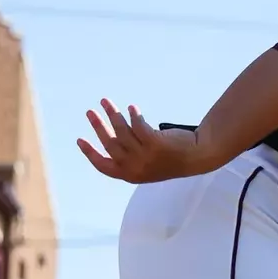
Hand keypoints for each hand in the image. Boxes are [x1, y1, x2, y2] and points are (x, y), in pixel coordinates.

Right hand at [78, 99, 206, 183]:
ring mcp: (145, 157)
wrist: (197, 157)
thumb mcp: (147, 162)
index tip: (80, 139)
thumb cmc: (171, 158)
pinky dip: (134, 115)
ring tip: (106, 102)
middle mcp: (135, 168)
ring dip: (112, 114)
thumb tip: (112, 131)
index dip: (90, 153)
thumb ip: (129, 153)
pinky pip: (138, 126)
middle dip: (97, 126)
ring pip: (122, 132)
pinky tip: (132, 108)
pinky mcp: (155, 144)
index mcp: (130, 175)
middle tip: (90, 112)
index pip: (103, 166)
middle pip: (109, 144)